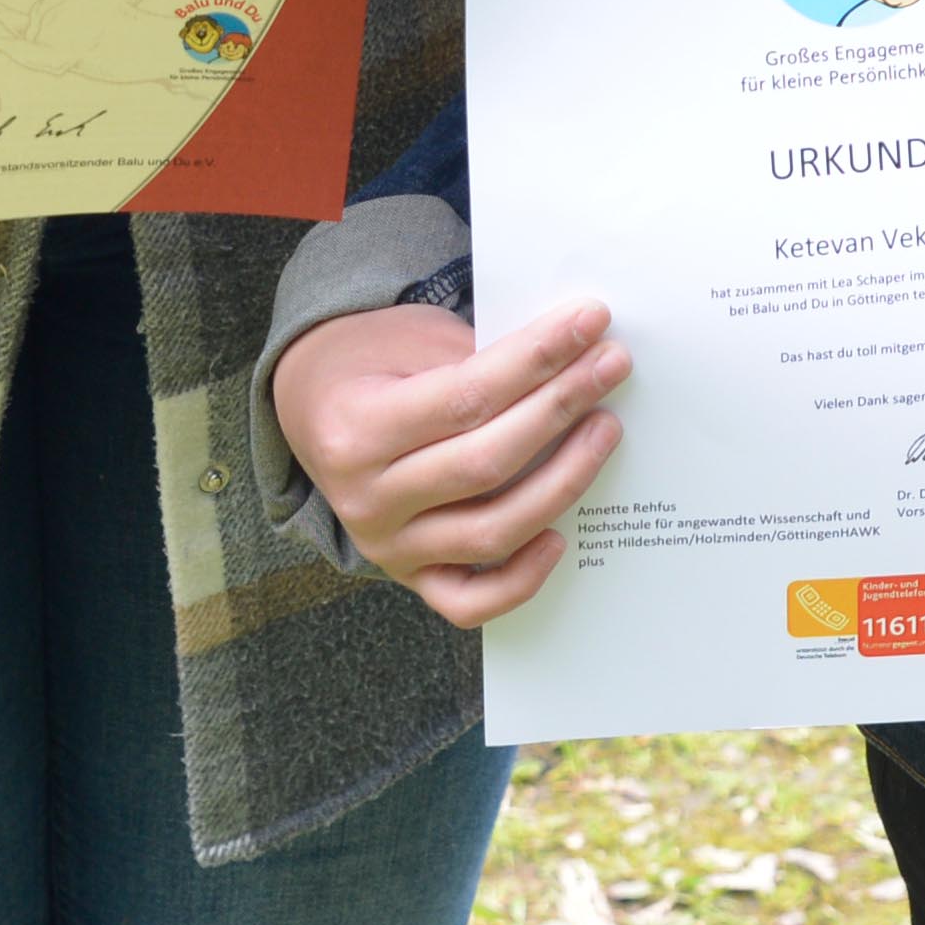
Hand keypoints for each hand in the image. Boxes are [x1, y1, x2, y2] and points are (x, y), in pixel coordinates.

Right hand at [275, 299, 624, 622]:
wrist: (313, 406)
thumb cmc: (373, 363)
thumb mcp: (411, 338)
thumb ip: (481, 357)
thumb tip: (575, 357)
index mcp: (357, 428)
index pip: (468, 396)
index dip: (537, 358)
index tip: (590, 322)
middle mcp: (367, 497)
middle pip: (487, 461)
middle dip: (561, 408)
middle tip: (612, 365)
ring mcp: (387, 546)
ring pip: (492, 531)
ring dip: (563, 481)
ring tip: (604, 429)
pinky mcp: (410, 577)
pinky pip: (471, 602)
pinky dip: (522, 580)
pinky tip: (561, 537)